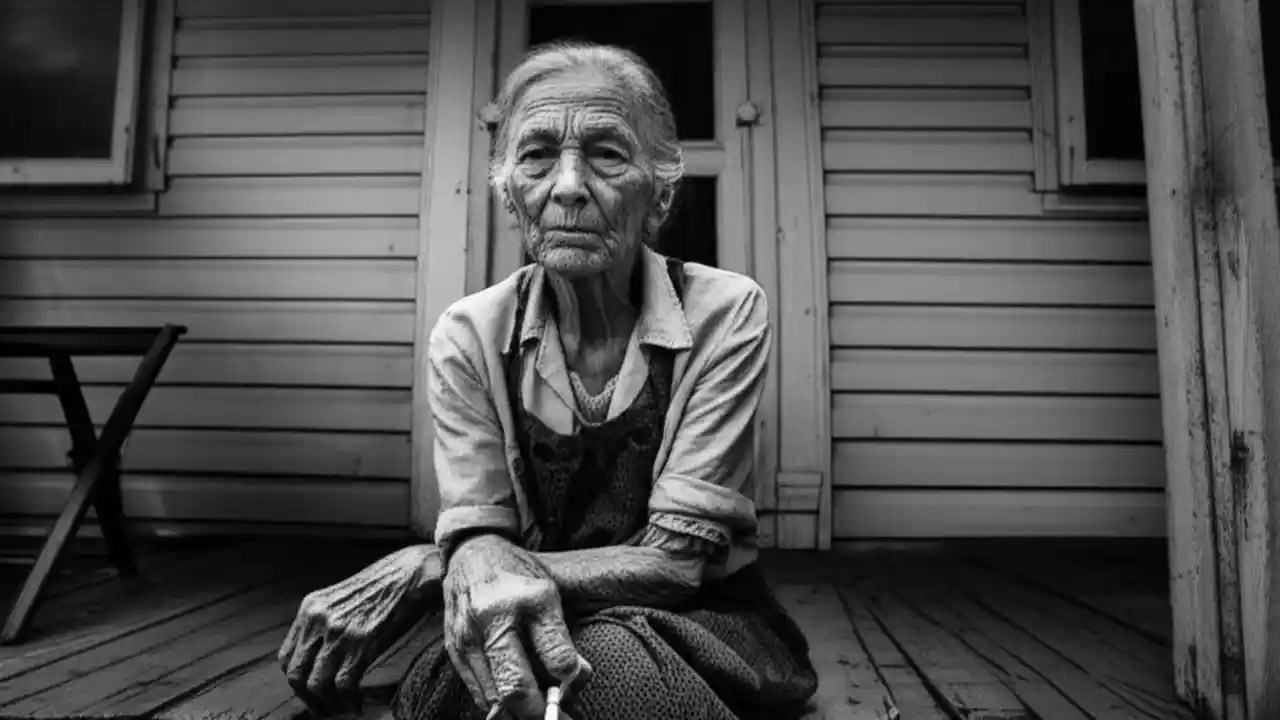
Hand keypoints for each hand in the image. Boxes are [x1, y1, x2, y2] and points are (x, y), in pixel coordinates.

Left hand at [279, 544, 443, 714]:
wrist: (411, 572)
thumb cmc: (383, 585)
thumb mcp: (342, 598)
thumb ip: (326, 623)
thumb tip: (321, 657)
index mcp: (310, 608)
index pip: (285, 657)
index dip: (297, 680)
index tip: (311, 690)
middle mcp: (318, 620)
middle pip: (295, 674)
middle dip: (309, 698)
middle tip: (326, 707)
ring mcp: (339, 632)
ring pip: (316, 684)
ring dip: (328, 704)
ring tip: (344, 707)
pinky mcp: (361, 643)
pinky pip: (343, 685)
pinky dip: (349, 700)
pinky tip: (358, 702)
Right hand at [444, 534, 590, 718]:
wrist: (472, 553)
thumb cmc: (518, 575)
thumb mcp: (551, 592)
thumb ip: (563, 636)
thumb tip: (574, 677)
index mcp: (530, 598)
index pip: (557, 656)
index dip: (572, 682)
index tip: (574, 686)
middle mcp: (494, 617)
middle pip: (515, 687)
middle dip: (539, 712)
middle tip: (558, 715)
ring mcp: (469, 636)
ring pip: (495, 698)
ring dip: (519, 712)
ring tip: (538, 707)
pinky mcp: (454, 650)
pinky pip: (479, 694)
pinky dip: (499, 705)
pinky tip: (515, 698)